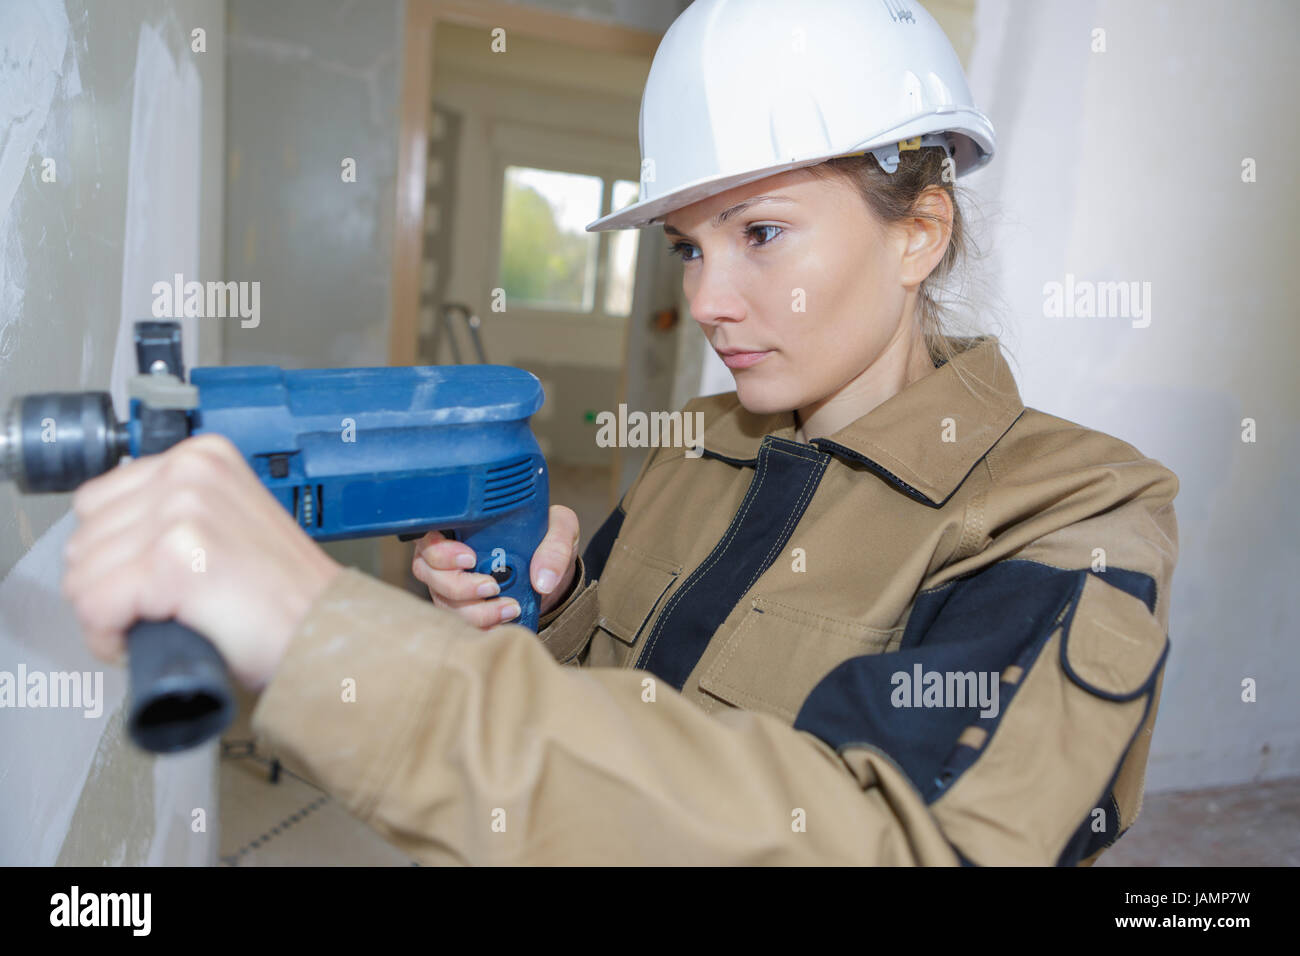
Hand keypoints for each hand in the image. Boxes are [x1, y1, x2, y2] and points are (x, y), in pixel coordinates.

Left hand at [61, 434, 342, 690]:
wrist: (325, 629)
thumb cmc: (284, 594)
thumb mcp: (229, 520)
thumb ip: (174, 509)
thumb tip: (110, 535)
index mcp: (203, 457)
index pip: (97, 501)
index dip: (113, 553)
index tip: (145, 578)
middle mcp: (190, 474)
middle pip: (82, 540)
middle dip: (107, 586)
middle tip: (155, 608)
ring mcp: (182, 512)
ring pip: (81, 576)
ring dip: (109, 615)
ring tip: (159, 621)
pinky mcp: (175, 557)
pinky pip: (96, 607)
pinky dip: (111, 638)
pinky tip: (151, 636)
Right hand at [412, 504, 579, 628]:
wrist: (553, 575)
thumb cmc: (547, 542)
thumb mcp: (560, 530)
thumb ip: (555, 546)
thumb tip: (542, 580)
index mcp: (463, 528)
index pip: (431, 537)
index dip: (441, 551)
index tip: (470, 558)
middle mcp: (450, 558)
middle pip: (429, 573)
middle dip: (458, 585)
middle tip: (492, 586)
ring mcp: (452, 587)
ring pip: (444, 603)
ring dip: (475, 611)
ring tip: (510, 607)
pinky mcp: (463, 612)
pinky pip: (460, 625)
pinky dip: (483, 628)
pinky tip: (505, 623)